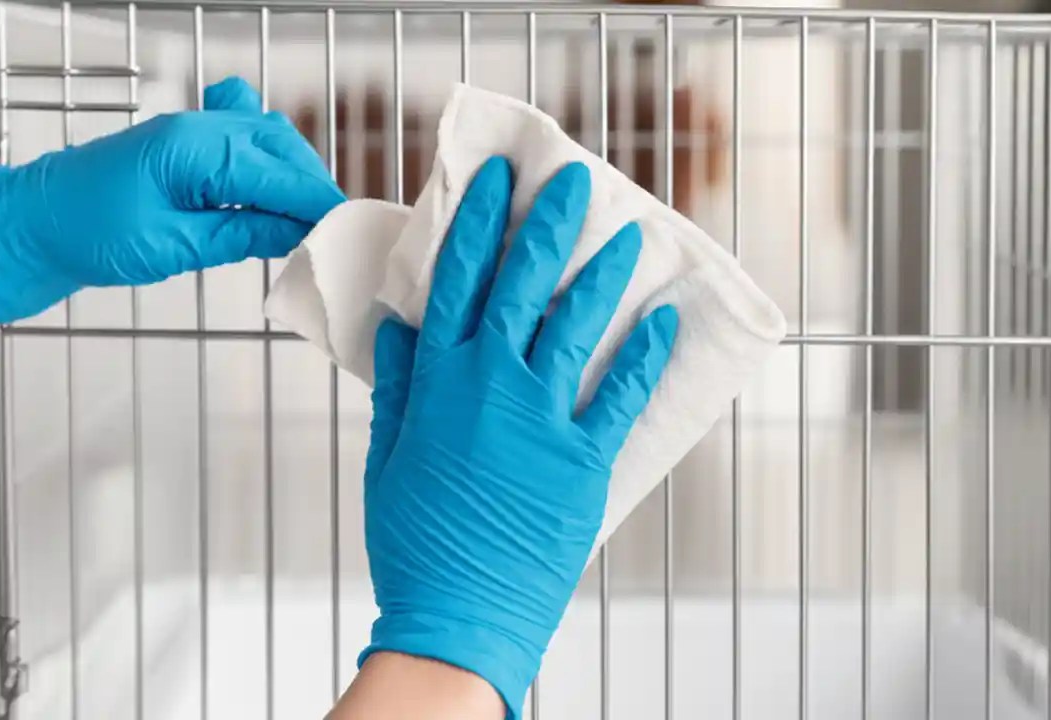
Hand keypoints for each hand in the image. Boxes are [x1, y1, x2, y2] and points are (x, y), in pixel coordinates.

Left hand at [0, 76, 343, 322]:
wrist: (30, 227)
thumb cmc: (85, 236)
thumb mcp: (170, 247)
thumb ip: (239, 233)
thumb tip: (295, 233)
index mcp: (192, 148)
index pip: (276, 170)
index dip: (315, 201)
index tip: (347, 229)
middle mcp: (196, 127)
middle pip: (279, 145)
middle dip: (309, 186)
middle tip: (329, 232)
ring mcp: (190, 131)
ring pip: (266, 137)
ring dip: (291, 173)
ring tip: (304, 220)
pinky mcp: (185, 146)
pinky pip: (241, 136)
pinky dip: (266, 158)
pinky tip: (271, 186)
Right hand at [360, 157, 677, 717]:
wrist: (457, 614)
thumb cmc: (416, 541)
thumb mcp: (386, 458)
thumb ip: (397, 387)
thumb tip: (399, 324)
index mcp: (436, 381)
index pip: (458, 279)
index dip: (479, 220)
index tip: (497, 177)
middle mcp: (489, 386)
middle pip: (522, 285)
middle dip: (549, 224)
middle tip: (575, 180)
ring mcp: (539, 419)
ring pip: (575, 325)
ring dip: (603, 274)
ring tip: (630, 234)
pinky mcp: (583, 458)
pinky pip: (621, 393)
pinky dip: (645, 353)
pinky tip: (664, 319)